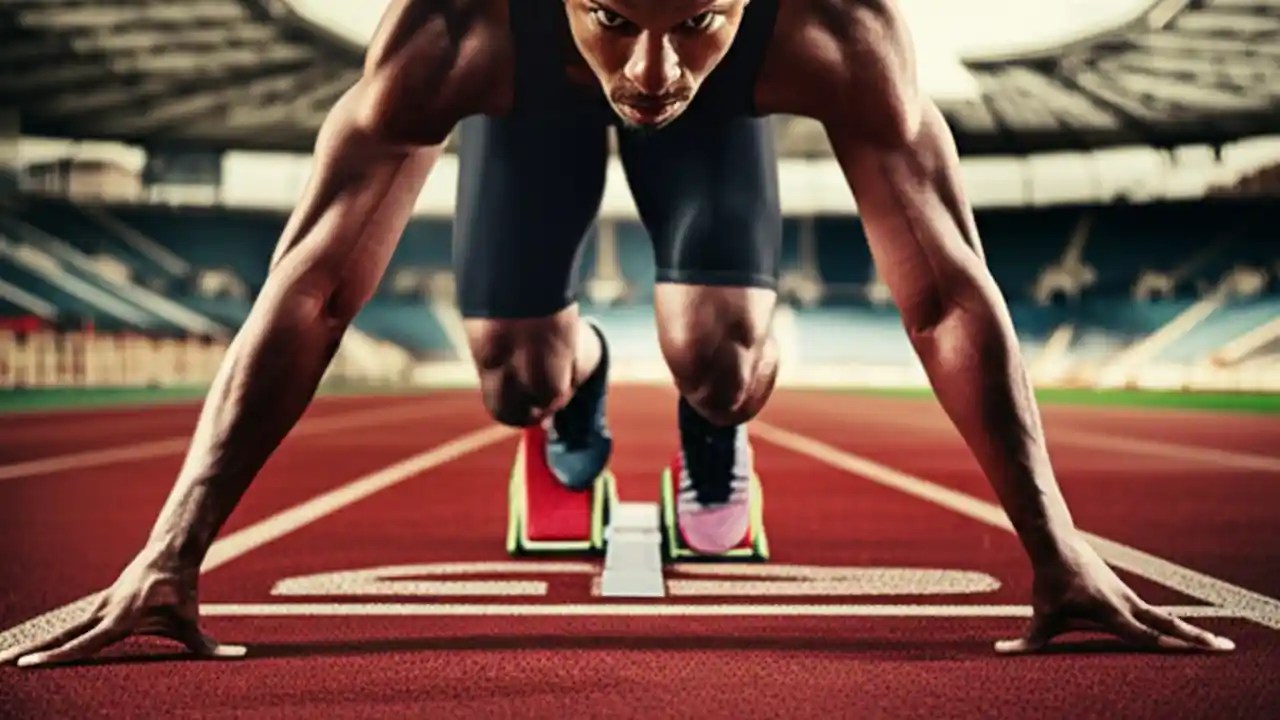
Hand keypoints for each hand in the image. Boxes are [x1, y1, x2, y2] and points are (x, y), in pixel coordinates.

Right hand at [0, 550, 245, 667]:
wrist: (172, 553)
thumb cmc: (182, 590)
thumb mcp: (192, 621)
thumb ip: (209, 645)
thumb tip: (238, 657)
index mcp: (119, 620)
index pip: (83, 644)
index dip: (56, 655)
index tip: (30, 664)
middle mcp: (102, 613)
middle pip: (61, 636)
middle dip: (31, 651)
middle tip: (2, 664)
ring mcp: (98, 607)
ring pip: (62, 628)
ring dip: (34, 642)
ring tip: (5, 658)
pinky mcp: (99, 604)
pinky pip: (71, 623)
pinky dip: (50, 634)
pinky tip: (33, 644)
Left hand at [997, 536, 1234, 654]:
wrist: (1056, 545)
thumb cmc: (1050, 582)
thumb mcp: (1040, 616)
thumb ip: (1025, 641)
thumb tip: (999, 651)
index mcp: (1112, 613)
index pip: (1147, 635)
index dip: (1172, 643)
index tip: (1197, 649)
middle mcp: (1127, 605)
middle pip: (1168, 624)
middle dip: (1196, 637)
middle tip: (1226, 648)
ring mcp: (1129, 598)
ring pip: (1165, 617)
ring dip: (1191, 630)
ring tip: (1217, 643)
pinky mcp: (1125, 593)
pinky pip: (1154, 612)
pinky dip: (1172, 622)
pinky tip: (1187, 631)